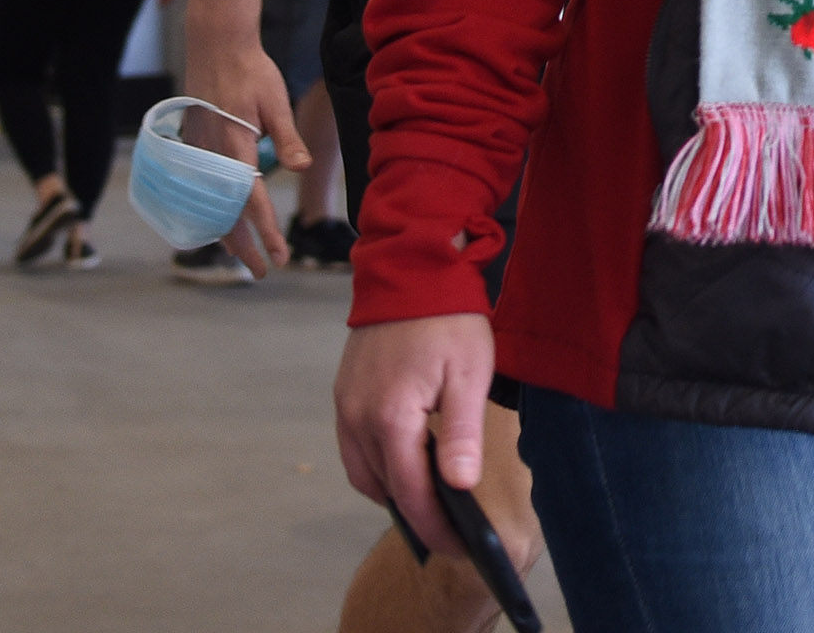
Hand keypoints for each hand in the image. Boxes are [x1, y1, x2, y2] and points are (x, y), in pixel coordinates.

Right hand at [185, 32, 305, 273]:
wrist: (215, 44)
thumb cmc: (251, 70)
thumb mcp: (275, 100)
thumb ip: (287, 137)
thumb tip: (301, 168)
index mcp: (236, 145)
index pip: (252, 202)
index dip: (266, 233)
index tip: (279, 258)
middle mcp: (212, 154)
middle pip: (226, 213)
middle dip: (245, 247)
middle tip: (262, 272)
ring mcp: (198, 150)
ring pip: (209, 204)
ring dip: (226, 233)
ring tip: (244, 255)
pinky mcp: (191, 144)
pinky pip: (199, 188)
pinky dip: (211, 210)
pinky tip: (220, 221)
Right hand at [335, 313, 496, 558]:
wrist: (409, 268)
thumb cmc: (447, 318)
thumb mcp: (469, 374)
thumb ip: (461, 433)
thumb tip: (459, 486)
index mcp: (391, 418)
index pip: (410, 493)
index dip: (434, 526)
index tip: (459, 546)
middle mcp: (359, 418)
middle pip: (384, 488)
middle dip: (416, 515)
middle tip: (451, 531)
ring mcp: (346, 406)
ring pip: (364, 472)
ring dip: (394, 491)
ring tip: (431, 502)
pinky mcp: (344, 394)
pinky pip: (354, 448)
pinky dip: (376, 466)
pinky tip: (404, 464)